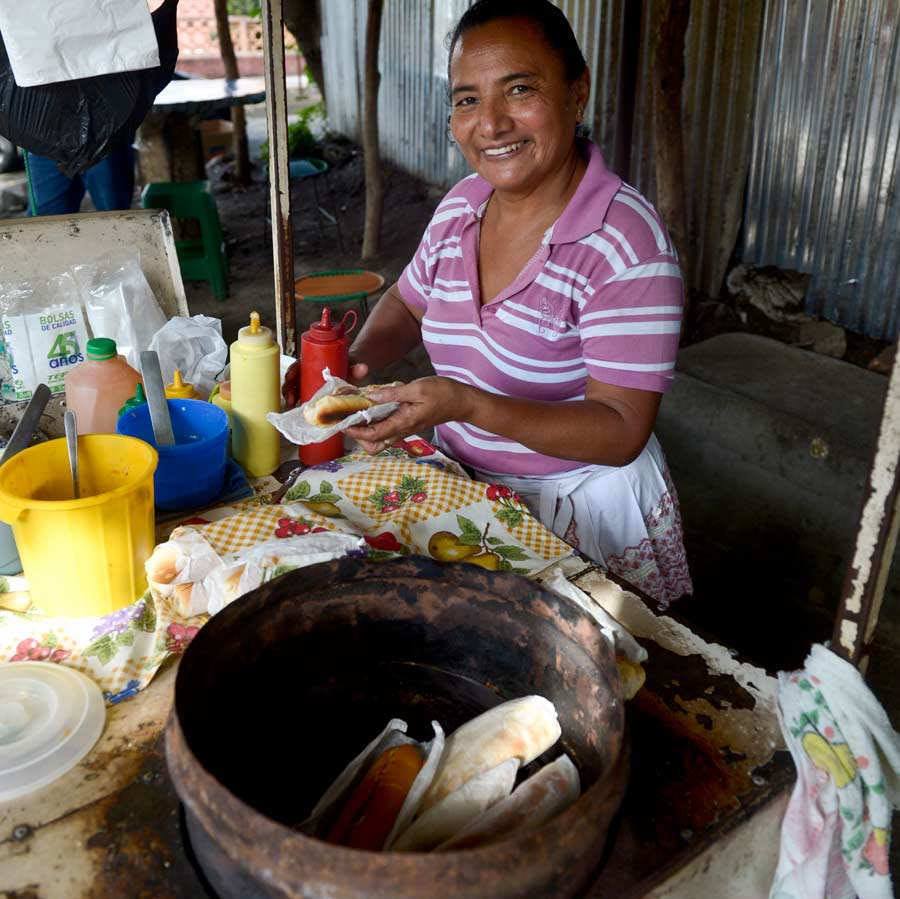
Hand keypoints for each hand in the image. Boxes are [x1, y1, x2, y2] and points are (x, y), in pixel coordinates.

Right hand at [281, 359, 371, 408]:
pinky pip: (300, 397)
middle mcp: (307, 371)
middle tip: (291, 398)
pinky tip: (295, 410)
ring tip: (291, 405)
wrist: (351, 370)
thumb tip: (363, 368)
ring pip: (294, 389)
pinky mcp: (310, 392)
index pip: (297, 365)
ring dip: (290, 398)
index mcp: (312, 362)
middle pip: (293, 379)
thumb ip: (356, 367)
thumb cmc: (348, 366)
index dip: (292, 372)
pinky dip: (296, 404)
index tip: (290, 377)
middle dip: (289, 389)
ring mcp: (307, 382)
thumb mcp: (350, 365)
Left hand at [344, 376, 472, 453]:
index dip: (356, 432)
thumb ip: (393, 393)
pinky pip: (388, 429)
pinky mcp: (408, 423)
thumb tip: (371, 396)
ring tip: (358, 412)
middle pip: (375, 445)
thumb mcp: (417, 388)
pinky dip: (377, 423)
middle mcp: (402, 429)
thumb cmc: (443, 393)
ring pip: (380, 439)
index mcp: (403, 422)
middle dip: (360, 436)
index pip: (374, 435)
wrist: (461, 402)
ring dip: (367, 430)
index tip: (343, 424)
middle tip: (351, 419)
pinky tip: (373, 407)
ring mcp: (405, 428)